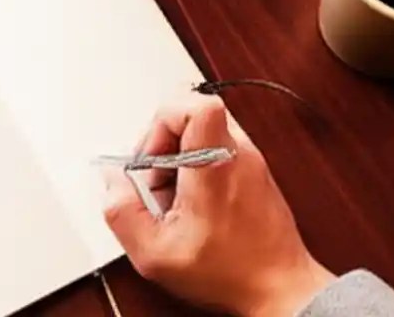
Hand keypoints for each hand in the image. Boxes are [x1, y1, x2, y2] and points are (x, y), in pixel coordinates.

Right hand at [102, 93, 333, 316]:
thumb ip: (123, 214)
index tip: (152, 156)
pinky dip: (198, 165)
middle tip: (158, 180)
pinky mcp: (256, 170)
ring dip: (180, 153)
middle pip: (193, 111)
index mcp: (215, 166)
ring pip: (205, 128)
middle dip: (163, 141)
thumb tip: (112, 182)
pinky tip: (193, 201)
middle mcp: (238, 155)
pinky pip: (218, 146)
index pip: (194, 104)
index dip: (162, 120)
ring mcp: (251, 160)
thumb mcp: (157, 254)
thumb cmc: (231, 274)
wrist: (281, 290)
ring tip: (175, 193)